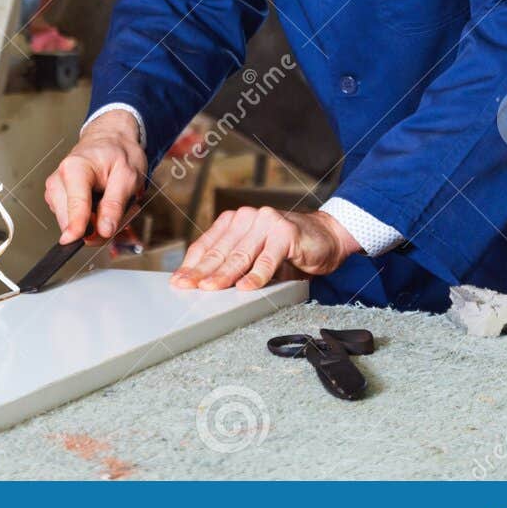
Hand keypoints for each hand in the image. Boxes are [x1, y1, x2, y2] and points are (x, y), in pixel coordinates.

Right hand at [44, 111, 146, 244]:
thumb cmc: (118, 153)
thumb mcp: (128, 176)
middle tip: (121, 211)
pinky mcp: (57, 200)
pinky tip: (101, 205)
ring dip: (96, 224)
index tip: (76, 241)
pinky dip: (90, 220)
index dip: (78, 228)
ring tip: (112, 203)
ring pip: (72, 225)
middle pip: (71, 221)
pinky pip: (73, 222)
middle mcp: (58, 180)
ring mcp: (55, 191)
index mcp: (74, 169)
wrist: (109, 139)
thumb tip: (103, 230)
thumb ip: (115, 204)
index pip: (74, 205)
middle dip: (97, 226)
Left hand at [171, 207, 359, 291]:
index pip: (207, 244)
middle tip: (188, 288)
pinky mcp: (286, 232)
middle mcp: (248, 217)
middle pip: (220, 250)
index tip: (179, 281)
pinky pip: (268, 259)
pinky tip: (246, 287)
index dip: (192, 264)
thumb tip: (205, 284)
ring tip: (210, 289)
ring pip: (241, 255)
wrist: (327, 237)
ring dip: (224, 275)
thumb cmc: (288, 247)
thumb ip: (234, 263)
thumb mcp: (255, 254)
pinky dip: (256, 275)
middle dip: (202, 272)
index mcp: (235, 220)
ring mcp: (266, 222)